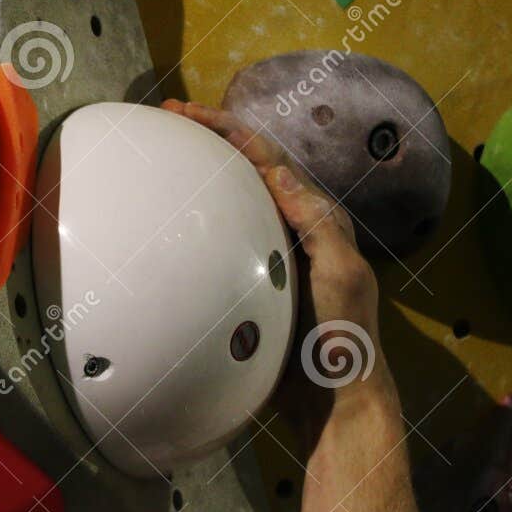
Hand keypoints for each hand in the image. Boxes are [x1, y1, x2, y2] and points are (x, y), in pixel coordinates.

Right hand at [160, 100, 394, 429]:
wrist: (333, 398)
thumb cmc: (343, 337)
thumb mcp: (341, 274)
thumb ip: (316, 223)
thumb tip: (277, 173)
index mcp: (317, 218)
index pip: (268, 159)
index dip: (229, 130)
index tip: (187, 113)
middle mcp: (294, 227)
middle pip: (248, 169)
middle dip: (212, 137)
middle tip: (170, 117)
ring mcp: (271, 254)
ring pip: (234, 200)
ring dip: (204, 172)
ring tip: (168, 153)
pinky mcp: (253, 281)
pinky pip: (222, 237)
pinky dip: (199, 218)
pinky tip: (174, 223)